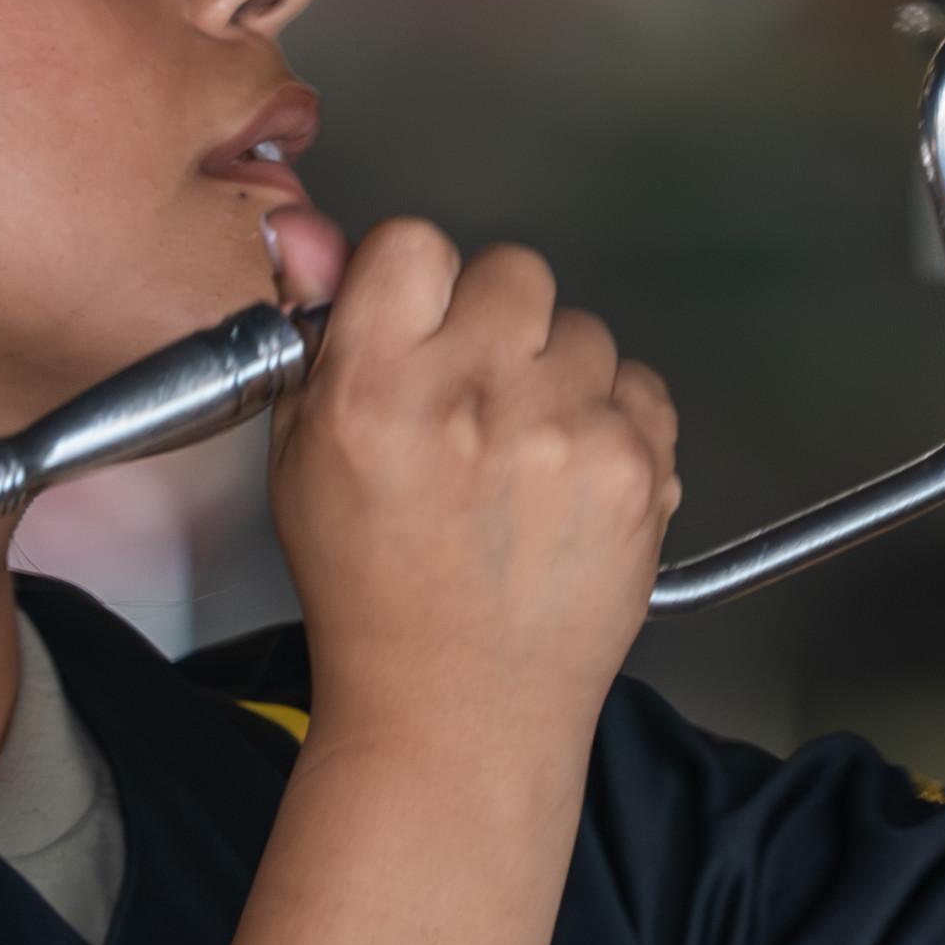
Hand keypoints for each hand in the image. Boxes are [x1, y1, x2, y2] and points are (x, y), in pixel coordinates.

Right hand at [271, 220, 678, 761]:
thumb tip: (308, 233)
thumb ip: (315, 339)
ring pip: (583, 329)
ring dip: (558, 375)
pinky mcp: (637, 468)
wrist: (457, 711)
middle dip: (496, 323)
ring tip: (521, 455)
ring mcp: (567, 431)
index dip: (418, 283)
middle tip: (476, 396)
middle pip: (512, 270)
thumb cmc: (373, 595)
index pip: (415, 243)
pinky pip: (641, 386)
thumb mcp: (303, 462)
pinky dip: (612, 422)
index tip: (419, 325)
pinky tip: (567, 480)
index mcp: (376, 388)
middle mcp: (477, 397)